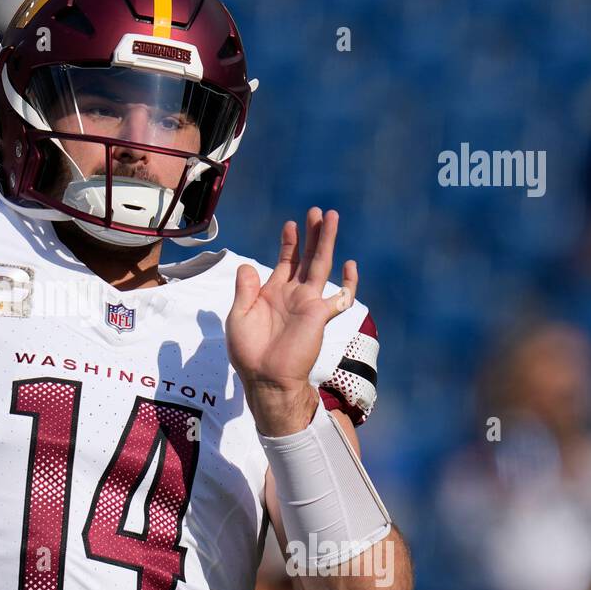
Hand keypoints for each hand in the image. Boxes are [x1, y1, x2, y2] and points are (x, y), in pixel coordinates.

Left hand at [227, 207, 357, 434]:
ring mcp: (309, 303)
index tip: (291, 224)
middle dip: (314, 234)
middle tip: (319, 211)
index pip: (286, 261)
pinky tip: (351, 266)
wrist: (265, 377)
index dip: (290, 243)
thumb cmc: (249, 351)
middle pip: (307, 257)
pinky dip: (348, 282)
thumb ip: (245, 290)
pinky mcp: (320, 316)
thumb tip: (247, 266)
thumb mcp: (239, 315)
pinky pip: (340, 297)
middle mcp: (294, 294)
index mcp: (274, 293)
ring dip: (326, 242)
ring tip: (331, 218)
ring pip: (321, 266)